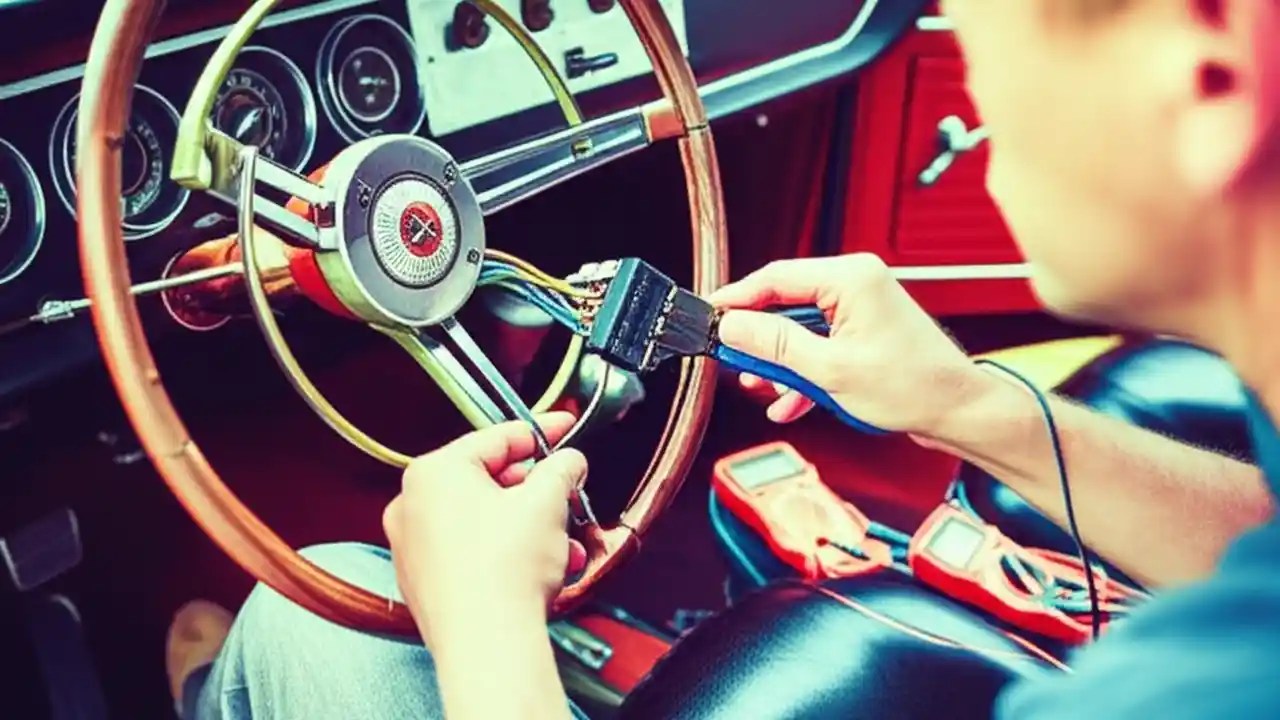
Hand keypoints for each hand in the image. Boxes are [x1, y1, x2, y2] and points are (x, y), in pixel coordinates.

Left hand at [383, 413, 587, 646]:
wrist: (487, 644)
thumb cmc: (504, 571)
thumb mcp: (548, 501)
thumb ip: (561, 468)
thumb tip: (567, 461)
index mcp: (434, 472)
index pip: (497, 438)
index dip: (541, 432)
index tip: (564, 429)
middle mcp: (411, 505)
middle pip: (488, 481)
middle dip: (536, 491)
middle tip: (566, 493)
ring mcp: (413, 547)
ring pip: (483, 521)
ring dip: (528, 526)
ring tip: (562, 541)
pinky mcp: (424, 583)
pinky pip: (471, 553)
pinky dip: (505, 553)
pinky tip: (540, 566)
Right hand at [709, 254, 993, 438]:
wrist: (958, 412)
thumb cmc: (913, 387)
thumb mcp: (830, 370)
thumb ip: (775, 345)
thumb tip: (732, 326)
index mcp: (851, 278)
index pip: (775, 277)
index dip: (736, 299)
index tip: (709, 317)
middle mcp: (857, 283)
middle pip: (785, 302)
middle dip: (759, 337)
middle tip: (732, 359)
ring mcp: (862, 308)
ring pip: (800, 328)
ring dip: (779, 360)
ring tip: (762, 386)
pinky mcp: (864, 331)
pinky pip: (819, 344)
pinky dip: (803, 371)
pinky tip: (789, 402)